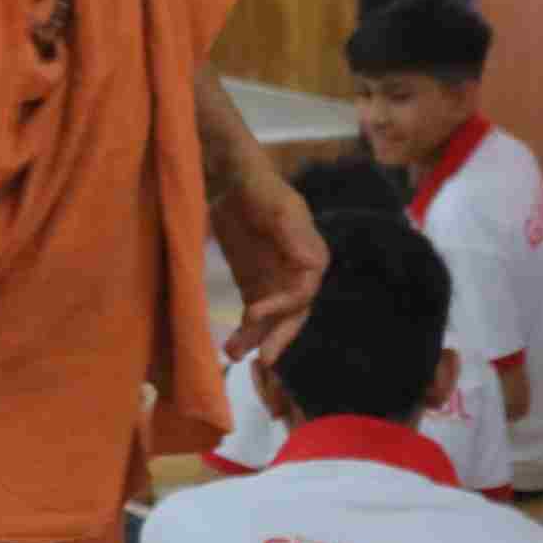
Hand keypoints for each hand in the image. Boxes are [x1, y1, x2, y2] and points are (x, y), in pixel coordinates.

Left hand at [211, 154, 326, 365]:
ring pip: (273, 321)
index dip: (283, 307)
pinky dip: (245, 333)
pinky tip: (230, 348)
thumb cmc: (262, 190)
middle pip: (293, 315)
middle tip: (263, 359)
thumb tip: (311, 264)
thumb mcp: (278, 207)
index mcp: (312, 257)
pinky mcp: (255, 288)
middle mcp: (299, 276)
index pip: (304, 293)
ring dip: (257, 340)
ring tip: (234, 354)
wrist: (235, 183)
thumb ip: (293, 233)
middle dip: (278, 337)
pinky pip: (254, 317)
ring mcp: (277, 284)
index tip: (253, 313)